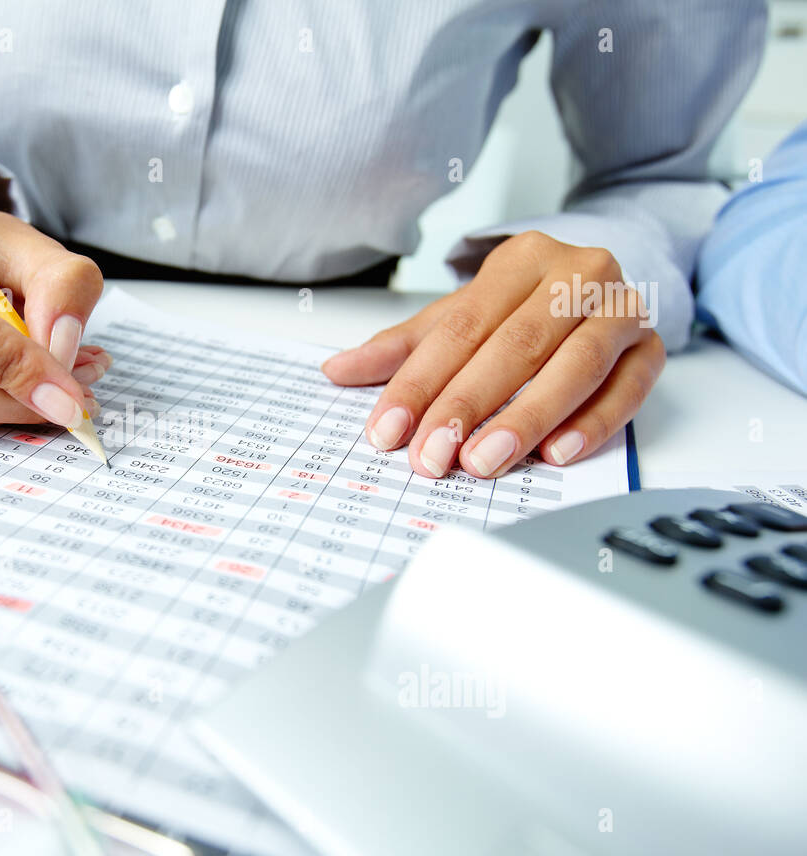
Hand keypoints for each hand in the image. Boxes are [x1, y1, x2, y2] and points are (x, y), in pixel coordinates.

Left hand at [323, 231, 664, 477]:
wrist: (600, 285)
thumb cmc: (523, 308)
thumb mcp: (461, 318)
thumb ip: (403, 347)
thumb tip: (337, 370)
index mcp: (521, 260)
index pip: (461, 327)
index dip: (419, 382)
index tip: (387, 431)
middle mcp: (577, 274)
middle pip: (516, 345)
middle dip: (467, 406)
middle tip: (431, 457)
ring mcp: (622, 307)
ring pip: (576, 364)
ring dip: (527, 418)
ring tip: (484, 461)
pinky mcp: (652, 348)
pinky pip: (628, 387)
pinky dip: (593, 423)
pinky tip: (556, 454)